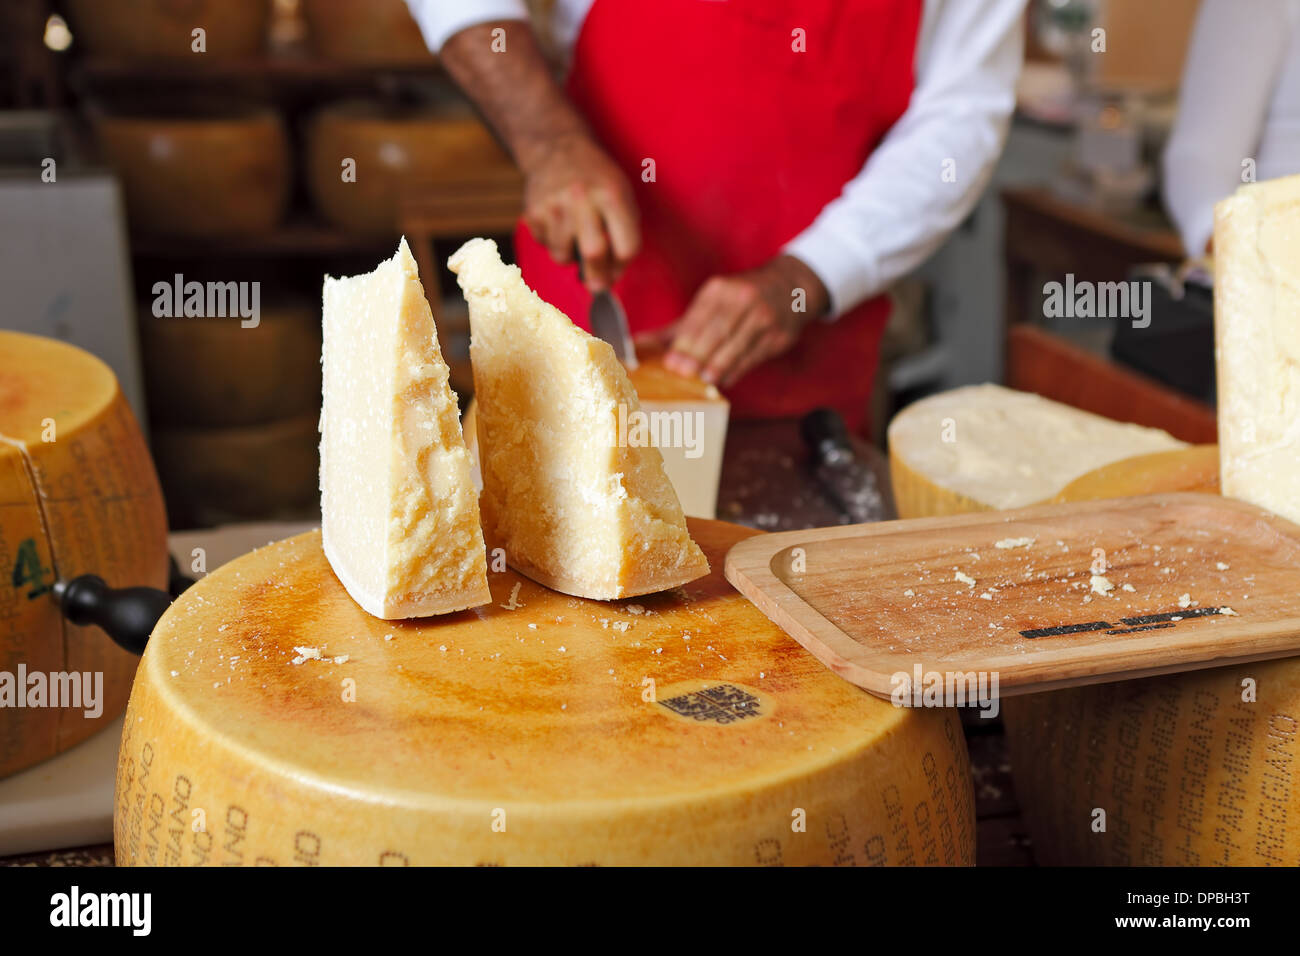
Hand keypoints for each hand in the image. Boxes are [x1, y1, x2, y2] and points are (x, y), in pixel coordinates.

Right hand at [518, 131, 639, 291]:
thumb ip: (624, 233)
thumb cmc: (596, 180)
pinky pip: (545, 245)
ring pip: (563, 256)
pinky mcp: (534, 211)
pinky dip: (553, 243)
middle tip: (597, 286)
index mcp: (612, 195)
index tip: (616, 272)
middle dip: (597, 277)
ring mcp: (555, 205)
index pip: (626, 246)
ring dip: (570, 257)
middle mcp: (583, 198)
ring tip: (574, 238)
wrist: (557, 149)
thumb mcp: (621, 194)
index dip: (622, 267)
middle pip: (594, 254)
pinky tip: (558, 223)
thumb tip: (611, 277)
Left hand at [654, 256, 829, 387]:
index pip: (699, 318)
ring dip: (720, 364)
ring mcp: (763, 316)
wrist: (790, 288)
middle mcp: (743, 299)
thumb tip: (638, 345)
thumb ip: (678, 328)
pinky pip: (754, 355)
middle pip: (717, 330)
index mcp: (719, 290)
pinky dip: (738, 369)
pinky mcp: (778, 335)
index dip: (684, 342)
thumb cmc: (740, 299)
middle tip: (683, 373)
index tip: (670, 362)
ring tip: (705, 380)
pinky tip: (726, 380)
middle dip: (699, 354)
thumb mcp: (712, 302)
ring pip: (737, 344)